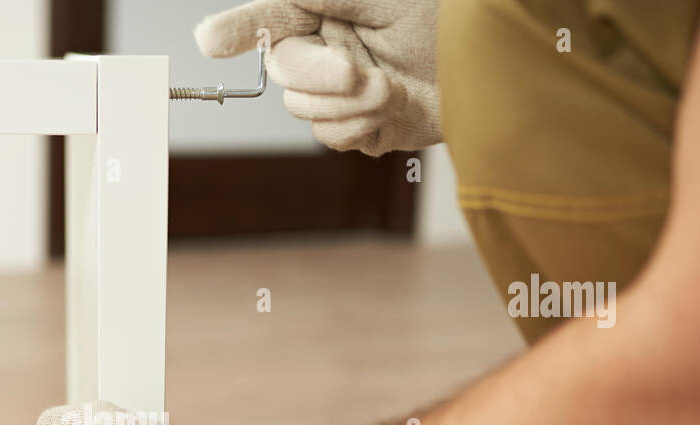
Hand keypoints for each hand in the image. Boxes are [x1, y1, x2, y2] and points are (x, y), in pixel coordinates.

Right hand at [194, 0, 440, 154]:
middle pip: (284, 73)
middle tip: (359, 72)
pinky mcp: (360, 127)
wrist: (491, 69)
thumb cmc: (445, 18)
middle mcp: (327, 51)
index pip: (270, 19)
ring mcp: (340, 93)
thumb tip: (248, 16)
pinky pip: (333, 136)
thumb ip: (309, 0)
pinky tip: (391, 109)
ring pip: (305, 111)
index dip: (238, 29)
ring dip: (351, 104)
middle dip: (320, 76)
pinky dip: (362, 126)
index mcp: (324, 13)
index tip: (208, 41)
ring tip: (390, 87)